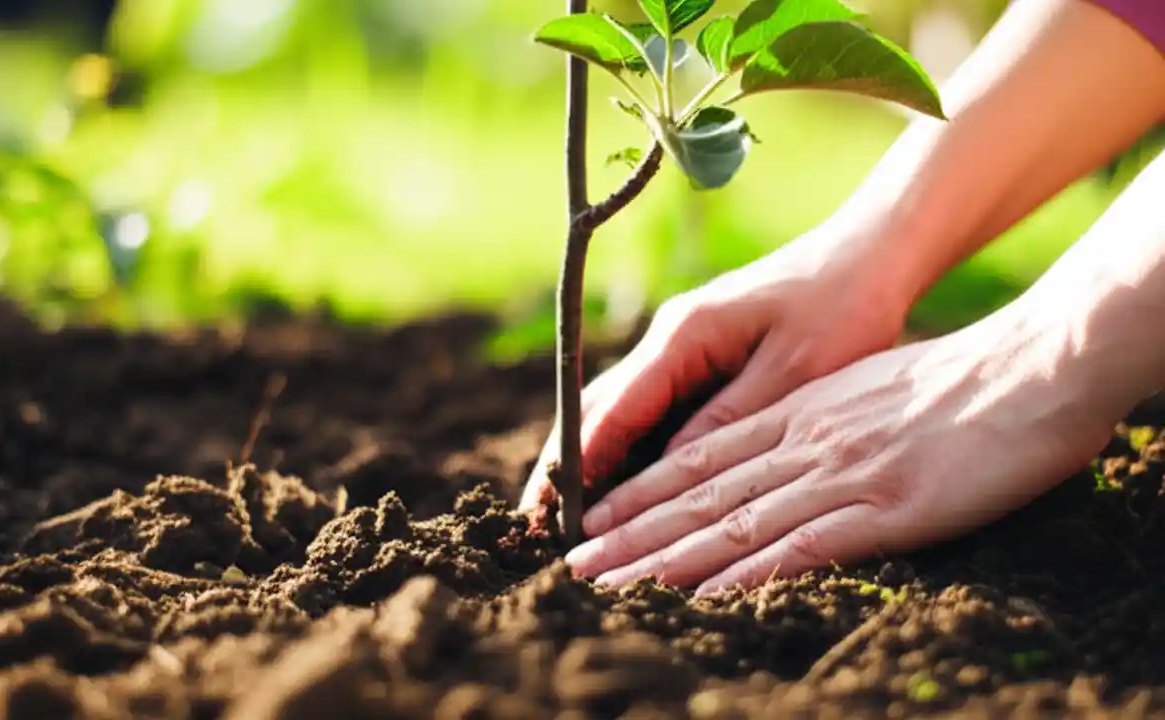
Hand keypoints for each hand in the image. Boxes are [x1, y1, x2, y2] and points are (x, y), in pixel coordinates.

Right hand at [520, 222, 911, 512]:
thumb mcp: (792, 371)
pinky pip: (649, 408)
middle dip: (562, 462)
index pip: (615, 407)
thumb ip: (728, 418)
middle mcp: (670, 338)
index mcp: (686, 335)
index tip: (551, 506)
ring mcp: (681, 346)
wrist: (871, 255)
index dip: (580, 460)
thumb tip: (669, 470)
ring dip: (586, 456)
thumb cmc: (843, 307)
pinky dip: (624, 445)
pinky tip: (616, 482)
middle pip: (596, 406)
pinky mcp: (700, 358)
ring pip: (616, 408)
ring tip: (557, 511)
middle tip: (532, 519)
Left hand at [563, 303, 1117, 595]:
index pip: (699, 457)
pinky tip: (703, 595)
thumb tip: (786, 448)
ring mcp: (841, 474)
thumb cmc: (961, 379)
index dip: (641, 490)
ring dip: (665, 559)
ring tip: (612, 586)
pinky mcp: (886, 507)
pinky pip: (802, 545)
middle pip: (698, 493)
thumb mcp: (867, 388)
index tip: (597, 517)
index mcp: (799, 413)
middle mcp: (804, 442)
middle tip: (575, 562)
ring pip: (733, 522)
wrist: (1033, 364)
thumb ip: (818, 419)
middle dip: (631, 531)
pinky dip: (746, 573)